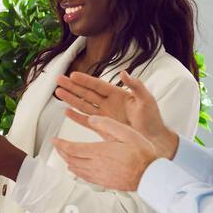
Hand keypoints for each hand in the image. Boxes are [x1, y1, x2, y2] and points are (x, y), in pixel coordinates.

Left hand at [52, 114, 162, 190]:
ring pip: (75, 169)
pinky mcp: (103, 183)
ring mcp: (98, 175)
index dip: (60, 144)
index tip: (54, 140)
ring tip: (64, 155)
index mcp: (99, 152)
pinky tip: (75, 169)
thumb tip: (92, 118)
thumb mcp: (127, 133)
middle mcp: (95, 165)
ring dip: (66, 161)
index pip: (72, 148)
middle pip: (70, 158)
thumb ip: (108, 125)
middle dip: (61, 151)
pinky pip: (83, 177)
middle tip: (57, 146)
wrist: (150, 176)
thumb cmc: (142, 155)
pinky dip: (75, 171)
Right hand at [56, 71, 178, 160]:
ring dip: (70, 99)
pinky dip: (76, 117)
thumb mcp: (147, 99)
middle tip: (59, 80)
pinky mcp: (102, 127)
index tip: (73, 75)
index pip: (98, 85)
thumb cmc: (153, 119)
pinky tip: (67, 112)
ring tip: (58, 92)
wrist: (154, 139)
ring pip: (83, 105)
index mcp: (118, 95)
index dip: (85, 80)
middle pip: (86, 93)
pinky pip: (86, 121)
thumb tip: (124, 73)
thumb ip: (136, 86)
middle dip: (72, 86)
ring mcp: (104, 116)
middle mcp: (108, 104)